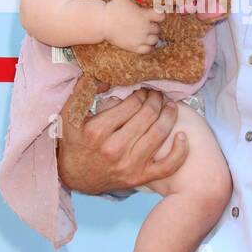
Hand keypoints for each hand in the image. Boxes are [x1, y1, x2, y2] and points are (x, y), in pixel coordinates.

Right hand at [56, 88, 188, 193]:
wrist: (75, 177)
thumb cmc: (75, 142)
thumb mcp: (69, 115)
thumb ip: (82, 90)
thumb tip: (103, 74)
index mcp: (98, 131)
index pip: (131, 104)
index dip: (141, 94)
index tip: (143, 91)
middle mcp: (115, 149)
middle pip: (147, 116)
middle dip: (156, 100)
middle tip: (157, 95)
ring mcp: (129, 165)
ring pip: (159, 135)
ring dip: (169, 116)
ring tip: (170, 106)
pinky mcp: (139, 178)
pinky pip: (167, 166)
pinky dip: (179, 152)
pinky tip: (182, 136)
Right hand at [104, 0, 164, 52]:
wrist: (102, 23)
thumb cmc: (113, 8)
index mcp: (144, 15)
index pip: (161, 16)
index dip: (159, 15)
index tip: (154, 14)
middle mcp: (145, 28)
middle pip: (158, 29)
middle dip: (154, 26)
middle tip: (147, 24)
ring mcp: (140, 39)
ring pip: (155, 40)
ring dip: (152, 37)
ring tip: (145, 33)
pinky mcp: (134, 47)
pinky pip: (148, 50)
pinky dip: (147, 47)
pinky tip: (143, 42)